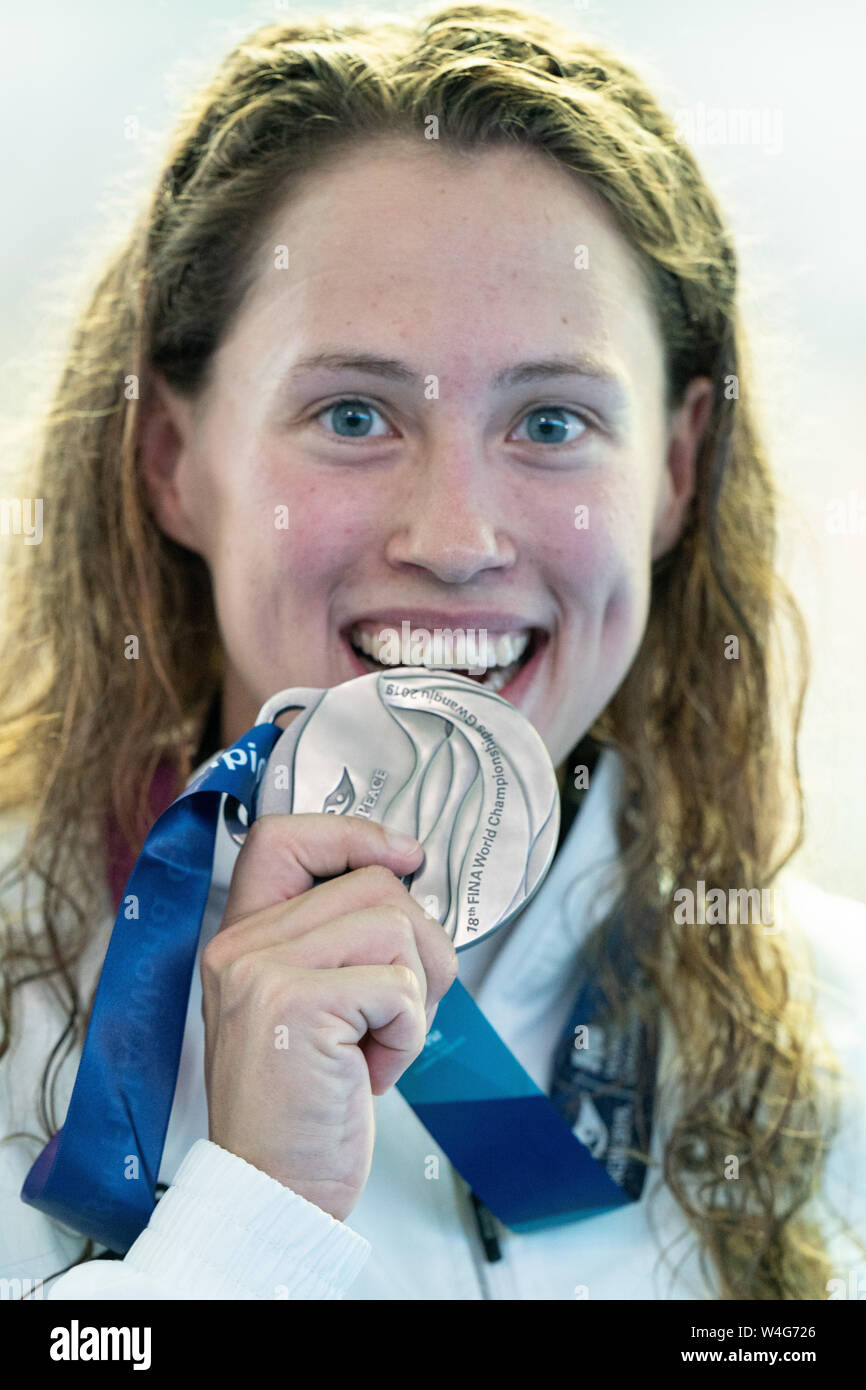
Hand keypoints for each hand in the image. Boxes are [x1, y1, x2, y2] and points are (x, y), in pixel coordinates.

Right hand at [201, 813, 457, 1220]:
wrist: (274, 1189)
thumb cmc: (302, 1106)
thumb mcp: (308, 1005)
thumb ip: (336, 940)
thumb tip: (407, 877)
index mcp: (242, 939)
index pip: (283, 837)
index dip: (353, 833)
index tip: (403, 857)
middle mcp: (241, 946)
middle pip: (374, 884)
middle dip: (419, 947)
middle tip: (395, 1012)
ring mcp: (263, 972)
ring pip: (396, 927)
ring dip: (415, 995)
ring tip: (376, 1044)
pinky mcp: (296, 1005)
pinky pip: (399, 986)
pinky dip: (408, 1034)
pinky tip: (372, 1071)